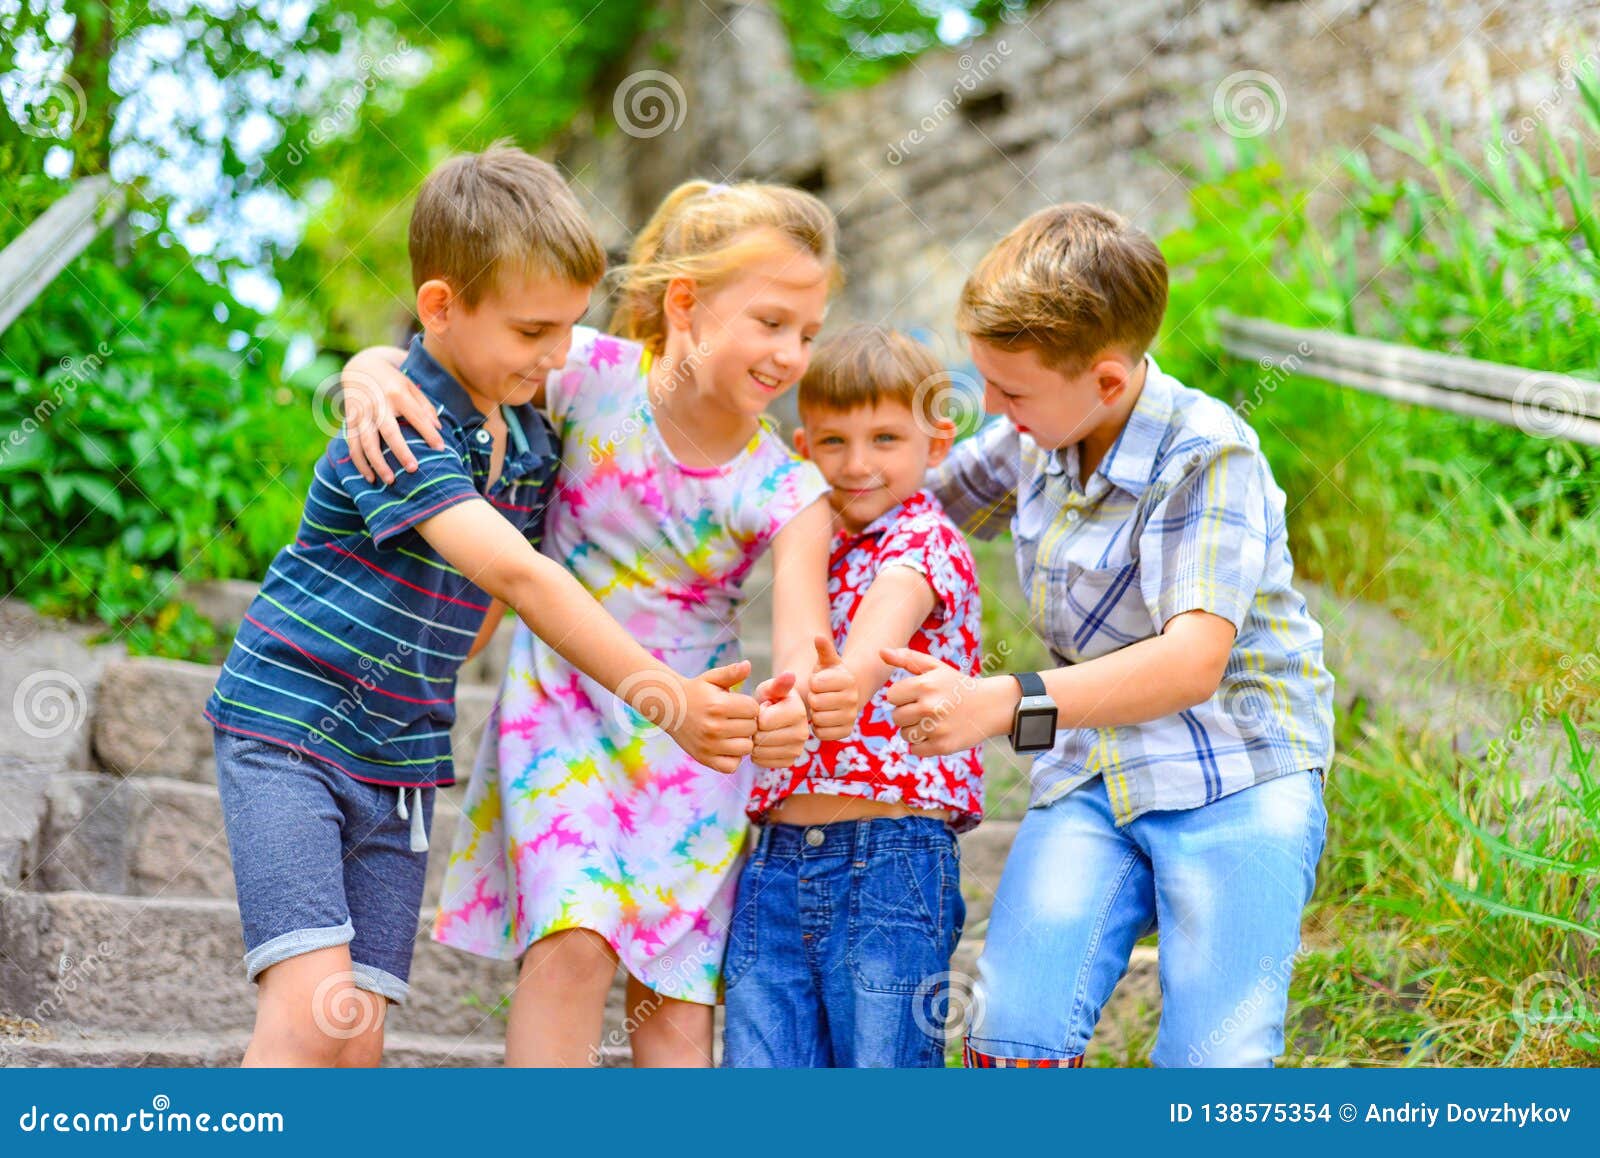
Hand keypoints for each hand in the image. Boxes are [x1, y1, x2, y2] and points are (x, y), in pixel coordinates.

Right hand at [342, 349, 444, 483]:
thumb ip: (425, 406)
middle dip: (401, 451)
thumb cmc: (393, 381)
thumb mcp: (411, 386)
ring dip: (377, 463)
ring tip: (390, 481)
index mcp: (397, 393)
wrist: (361, 367)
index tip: (441, 448)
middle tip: (413, 469)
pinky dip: (360, 463)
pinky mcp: (350, 421)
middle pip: (389, 432)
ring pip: (367, 443)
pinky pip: (353, 446)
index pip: (416, 416)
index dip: (429, 432)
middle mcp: (378, 404)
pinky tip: (370, 478)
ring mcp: (362, 414)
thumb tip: (439, 428)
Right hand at [661, 661, 758, 774]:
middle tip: (737, 718)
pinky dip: (734, 757)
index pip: (754, 710)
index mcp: (718, 705)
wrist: (670, 708)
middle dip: (748, 722)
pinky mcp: (705, 759)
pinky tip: (727, 745)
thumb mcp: (712, 677)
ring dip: (743, 740)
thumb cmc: (696, 691)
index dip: (750, 706)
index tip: (741, 704)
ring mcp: (709, 746)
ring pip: (746, 748)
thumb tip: (748, 664)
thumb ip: (732, 672)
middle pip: (752, 729)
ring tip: (733, 731)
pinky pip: (732, 765)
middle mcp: (714, 727)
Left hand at [751, 671, 809, 769]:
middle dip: (753, 729)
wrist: (778, 715)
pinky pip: (762, 762)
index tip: (762, 708)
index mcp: (798, 711)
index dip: (755, 714)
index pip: (763, 721)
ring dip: (753, 743)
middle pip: (761, 738)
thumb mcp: (771, 688)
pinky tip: (761, 743)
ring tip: (761, 731)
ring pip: (760, 753)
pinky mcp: (789, 761)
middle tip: (760, 721)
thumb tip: (789, 675)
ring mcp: (797, 749)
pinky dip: (756, 754)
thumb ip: (777, 684)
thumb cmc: (771, 698)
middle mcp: (803, 733)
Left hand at [804, 634, 857, 740]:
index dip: (813, 683)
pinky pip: (821, 733)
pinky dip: (818, 727)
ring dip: (815, 713)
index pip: (816, 683)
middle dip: (813, 698)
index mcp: (848, 679)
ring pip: (818, 718)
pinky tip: (823, 718)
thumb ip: (824, 649)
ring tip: (821, 706)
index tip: (819, 682)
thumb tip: (818, 637)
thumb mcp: (826, 662)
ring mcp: (851, 717)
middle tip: (819, 695)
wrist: (842, 696)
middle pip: (816, 702)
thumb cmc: (829, 677)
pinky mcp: (845, 732)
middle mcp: (853, 698)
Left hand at [880, 647, 1013, 756]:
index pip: (891, 696)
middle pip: (896, 717)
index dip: (903, 695)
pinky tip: (937, 733)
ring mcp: (936, 728)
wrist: (990, 706)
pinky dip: (923, 744)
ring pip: (905, 734)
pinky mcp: (943, 746)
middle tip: (928, 708)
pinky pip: (915, 749)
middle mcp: (930, 707)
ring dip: (914, 729)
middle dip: (908, 713)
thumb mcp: (935, 667)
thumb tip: (881, 652)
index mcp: (925, 685)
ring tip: (933, 720)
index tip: (918, 694)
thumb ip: (907, 658)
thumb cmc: (956, 685)